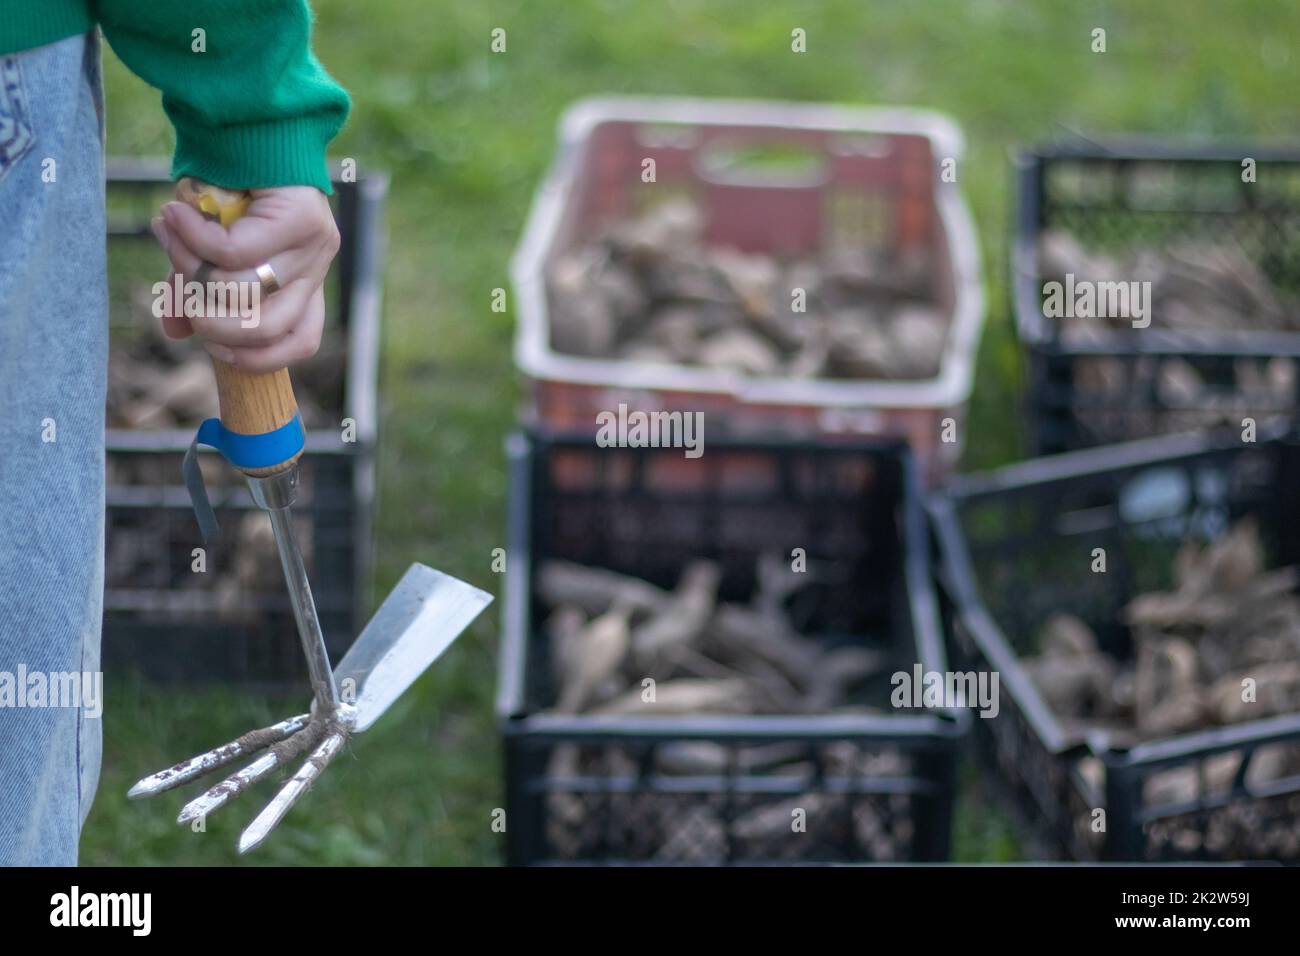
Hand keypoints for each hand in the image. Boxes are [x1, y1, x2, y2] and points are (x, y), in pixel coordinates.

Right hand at [150, 186, 340, 373]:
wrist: (245, 123)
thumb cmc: (224, 189)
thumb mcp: (208, 247)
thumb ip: (194, 288)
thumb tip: (175, 332)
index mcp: (303, 284)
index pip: (300, 341)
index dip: (258, 358)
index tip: (215, 349)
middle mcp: (316, 268)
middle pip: (269, 327)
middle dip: (213, 322)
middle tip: (181, 291)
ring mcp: (315, 244)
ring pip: (247, 290)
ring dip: (195, 272)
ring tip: (171, 238)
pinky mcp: (302, 218)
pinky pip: (234, 249)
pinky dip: (194, 238)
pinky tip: (174, 216)